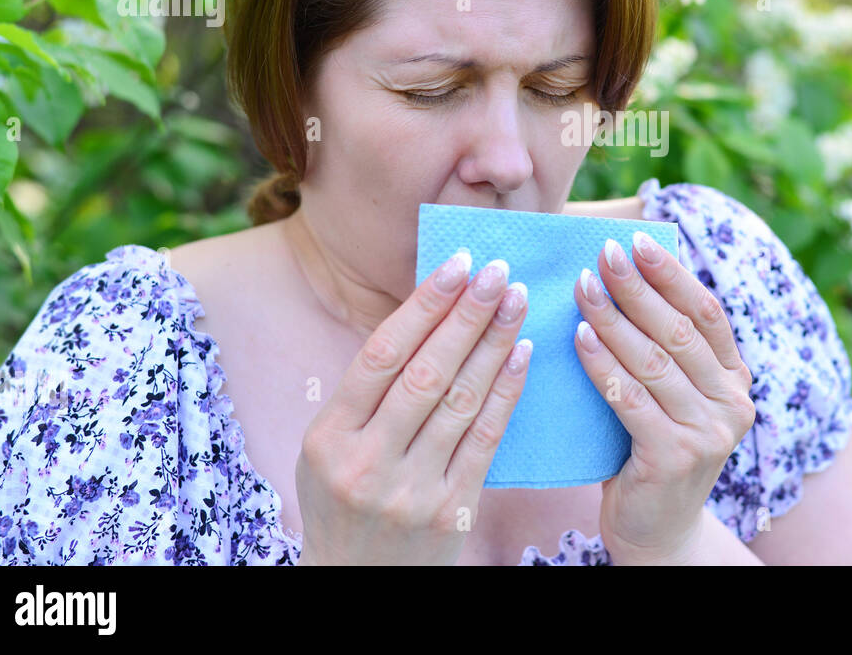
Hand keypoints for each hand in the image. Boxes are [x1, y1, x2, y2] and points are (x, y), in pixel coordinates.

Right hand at [294, 251, 531, 564]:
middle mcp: (366, 463)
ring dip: (494, 343)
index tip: (459, 266)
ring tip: (518, 300)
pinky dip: (506, 391)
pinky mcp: (451, 512)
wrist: (359, 585)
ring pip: (462, 401)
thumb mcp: (328, 447)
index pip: (381, 355)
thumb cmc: (344, 499)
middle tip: (499, 271)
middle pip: (426, 373)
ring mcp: (410, 490)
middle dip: (467, 315)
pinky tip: (522, 354)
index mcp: (328, 437)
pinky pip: (486, 439)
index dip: (424, 305)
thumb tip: (426, 312)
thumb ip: (366, 393)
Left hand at [572, 231, 755, 564]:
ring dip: (613, 319)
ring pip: (653, 361)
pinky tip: (579, 338)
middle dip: (637, 287)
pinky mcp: (676, 457)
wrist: (656, 528)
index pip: (706, 312)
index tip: (637, 239)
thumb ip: (664, 348)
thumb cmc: (652, 446)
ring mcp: (709, 432)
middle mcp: (732, 402)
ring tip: (583, 288)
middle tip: (602, 254)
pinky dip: (602, 365)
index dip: (672, 273)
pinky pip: (631, 399)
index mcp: (735, 378)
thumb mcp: (672, 395)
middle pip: (679, 330)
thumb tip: (622, 275)